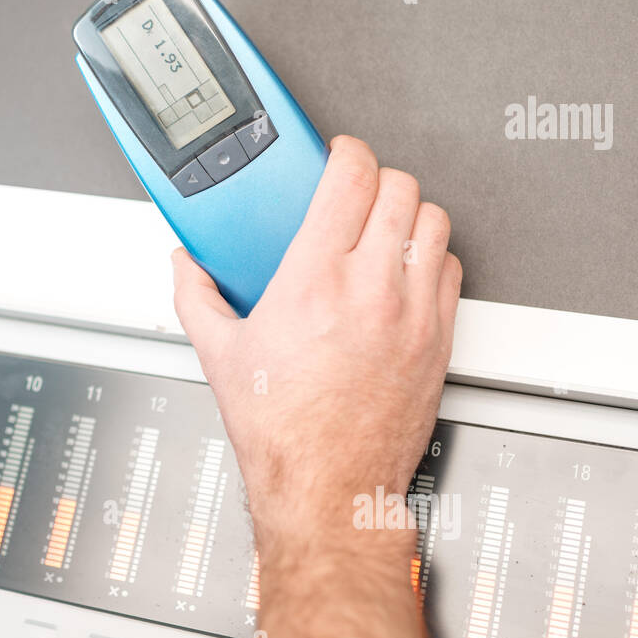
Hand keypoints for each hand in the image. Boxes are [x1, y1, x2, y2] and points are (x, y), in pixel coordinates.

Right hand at [172, 134, 458, 637]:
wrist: (327, 485)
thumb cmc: (282, 431)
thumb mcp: (220, 355)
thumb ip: (196, 297)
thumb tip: (185, 266)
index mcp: (313, 280)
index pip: (351, 176)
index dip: (346, 151)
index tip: (337, 156)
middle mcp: (370, 288)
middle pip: (399, 188)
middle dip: (376, 180)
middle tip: (357, 194)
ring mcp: (412, 312)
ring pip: (434, 222)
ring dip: (409, 215)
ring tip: (385, 228)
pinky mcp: (438, 339)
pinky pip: (452, 269)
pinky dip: (433, 258)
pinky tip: (407, 272)